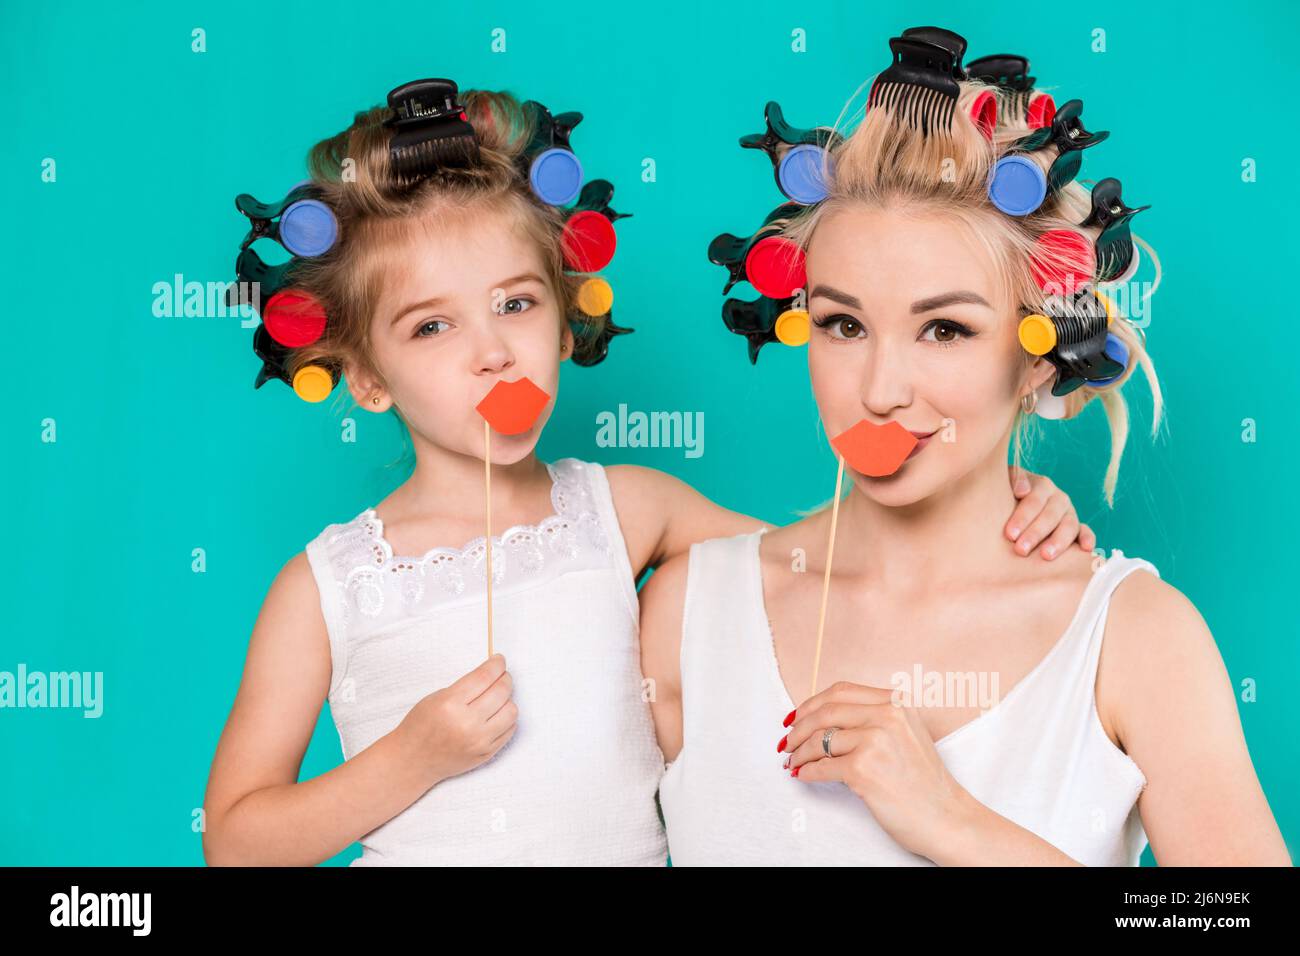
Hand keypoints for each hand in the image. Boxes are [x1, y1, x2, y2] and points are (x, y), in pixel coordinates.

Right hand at [396, 653, 517, 789]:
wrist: (414, 760)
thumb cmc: (421, 726)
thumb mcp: (435, 698)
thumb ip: (464, 687)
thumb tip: (491, 674)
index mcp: (450, 704)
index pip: (484, 676)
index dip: (496, 665)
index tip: (499, 660)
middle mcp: (467, 723)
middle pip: (501, 691)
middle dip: (505, 678)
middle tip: (502, 675)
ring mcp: (479, 741)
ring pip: (511, 711)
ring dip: (508, 699)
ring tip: (499, 697)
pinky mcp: (486, 754)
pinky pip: (510, 730)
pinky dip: (507, 718)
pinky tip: (498, 714)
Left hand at [779, 682, 976, 860]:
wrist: (946, 816)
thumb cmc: (924, 781)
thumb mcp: (905, 733)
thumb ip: (872, 718)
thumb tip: (821, 720)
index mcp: (896, 702)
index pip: (840, 692)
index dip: (811, 704)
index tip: (796, 717)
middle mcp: (887, 715)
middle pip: (825, 712)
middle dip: (798, 728)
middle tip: (787, 741)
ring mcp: (875, 741)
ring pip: (819, 740)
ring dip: (799, 752)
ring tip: (793, 761)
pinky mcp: (864, 769)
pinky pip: (821, 767)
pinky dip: (807, 772)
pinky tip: (804, 775)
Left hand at [1005, 467, 1095, 559]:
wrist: (1015, 504)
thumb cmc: (1005, 496)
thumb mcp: (1005, 482)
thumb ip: (1013, 479)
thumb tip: (1022, 491)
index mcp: (1042, 485)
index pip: (1034, 501)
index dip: (1022, 518)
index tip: (1010, 534)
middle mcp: (1059, 498)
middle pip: (1050, 515)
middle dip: (1035, 533)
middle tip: (1021, 550)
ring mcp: (1070, 513)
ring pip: (1069, 525)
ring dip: (1059, 541)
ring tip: (1046, 555)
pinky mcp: (1078, 528)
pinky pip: (1085, 532)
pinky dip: (1088, 538)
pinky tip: (1086, 548)